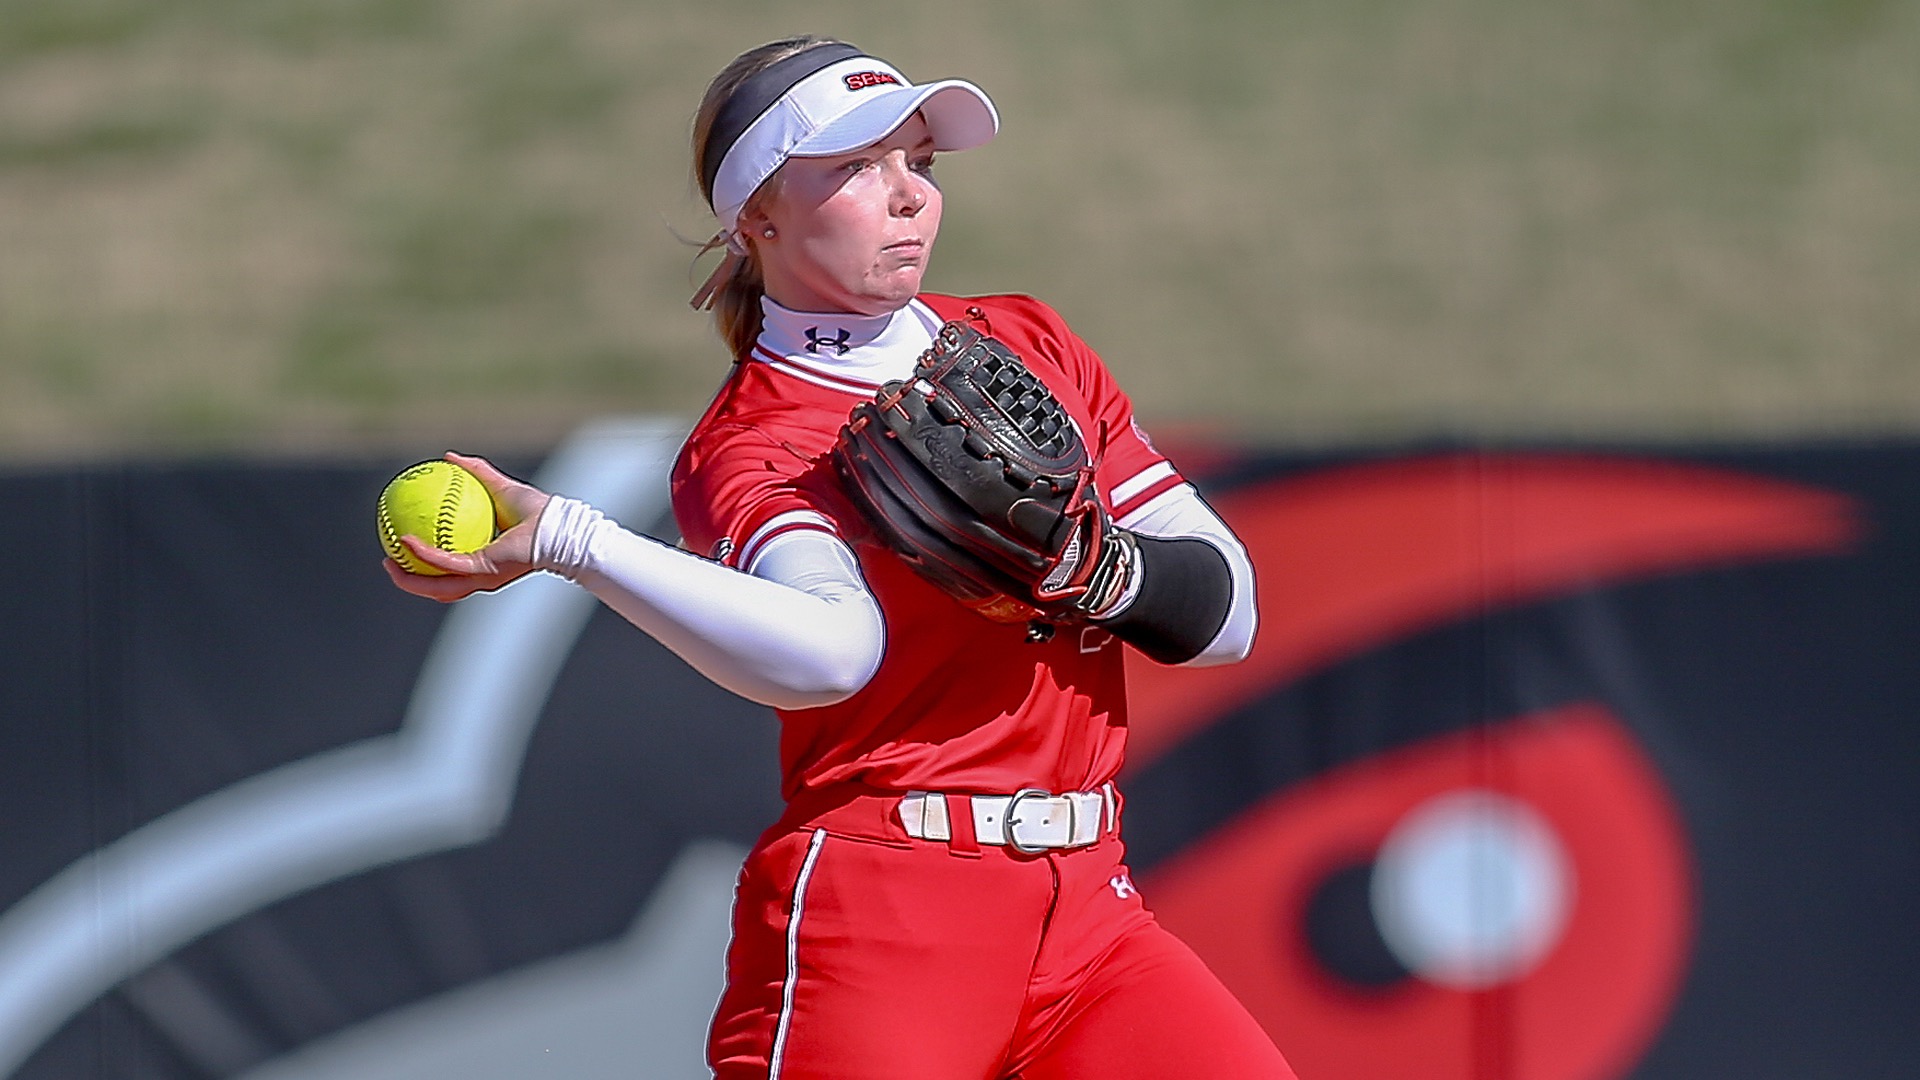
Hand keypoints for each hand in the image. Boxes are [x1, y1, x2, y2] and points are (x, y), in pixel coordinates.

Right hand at [383, 452, 552, 602]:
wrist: (555, 524)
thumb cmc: (535, 509)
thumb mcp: (499, 486)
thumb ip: (476, 472)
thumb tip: (449, 456)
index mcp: (483, 561)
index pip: (449, 571)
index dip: (424, 565)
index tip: (403, 548)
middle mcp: (480, 574)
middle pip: (437, 587)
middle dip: (410, 580)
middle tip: (389, 561)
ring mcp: (480, 576)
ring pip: (436, 586)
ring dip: (409, 579)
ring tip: (389, 561)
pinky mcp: (482, 569)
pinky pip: (445, 562)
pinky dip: (424, 554)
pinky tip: (406, 539)